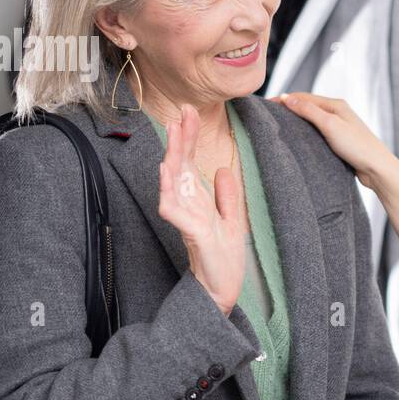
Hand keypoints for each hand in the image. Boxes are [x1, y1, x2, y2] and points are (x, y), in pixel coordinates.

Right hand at [157, 103, 244, 314]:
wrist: (223, 288)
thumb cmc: (223, 258)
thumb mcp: (231, 218)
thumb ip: (226, 195)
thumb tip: (225, 169)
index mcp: (198, 198)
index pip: (191, 161)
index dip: (189, 136)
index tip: (190, 112)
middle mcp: (188, 204)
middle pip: (180, 164)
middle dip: (180, 137)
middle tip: (182, 111)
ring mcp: (185, 217)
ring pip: (173, 181)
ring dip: (172, 156)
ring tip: (173, 133)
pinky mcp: (188, 232)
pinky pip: (173, 208)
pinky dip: (168, 189)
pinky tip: (167, 172)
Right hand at [275, 93, 397, 193]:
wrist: (377, 168)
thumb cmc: (357, 146)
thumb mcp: (330, 125)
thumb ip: (309, 111)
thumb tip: (287, 97)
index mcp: (336, 105)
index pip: (304, 97)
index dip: (284, 99)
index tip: (266, 105)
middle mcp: (338, 113)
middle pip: (308, 106)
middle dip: (289, 108)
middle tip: (269, 115)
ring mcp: (340, 127)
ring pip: (313, 120)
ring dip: (297, 120)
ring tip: (280, 126)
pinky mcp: (341, 141)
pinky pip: (318, 132)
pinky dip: (306, 132)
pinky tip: (299, 140)